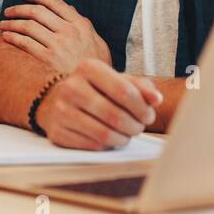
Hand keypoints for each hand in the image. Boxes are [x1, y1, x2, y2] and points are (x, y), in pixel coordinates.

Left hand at [0, 0, 111, 72]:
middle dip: (19, 8)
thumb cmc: (96, 66)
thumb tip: (70, 9)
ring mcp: (58, 45)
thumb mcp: (98, 42)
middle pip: (37, 12)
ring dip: (12, 23)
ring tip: (3, 24)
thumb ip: (84, 25)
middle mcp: (69, 32)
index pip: (55, 2)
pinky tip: (6, 36)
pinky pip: (26, 43)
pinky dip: (13, 37)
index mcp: (80, 24)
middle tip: (8, 10)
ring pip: (28, 26)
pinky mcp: (49, 59)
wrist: (94, 87)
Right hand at [34, 58, 161, 149]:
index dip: (142, 108)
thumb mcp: (117, 81)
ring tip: (127, 134)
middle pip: (115, 116)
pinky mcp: (57, 132)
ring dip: (123, 139)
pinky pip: (92, 146)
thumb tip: (156, 99)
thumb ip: (141, 87)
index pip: (124, 91)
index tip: (148, 115)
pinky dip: (107, 146)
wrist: (56, 101)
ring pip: (104, 134)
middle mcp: (71, 87)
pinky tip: (109, 138)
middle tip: (139, 128)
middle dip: (135, 126)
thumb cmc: (95, 90)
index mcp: (88, 68)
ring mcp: (61, 110)